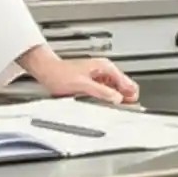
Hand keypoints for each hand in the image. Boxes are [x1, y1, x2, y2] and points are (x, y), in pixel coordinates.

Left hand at [18, 46, 139, 103]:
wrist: (47, 70)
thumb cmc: (60, 74)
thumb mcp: (82, 85)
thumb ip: (101, 91)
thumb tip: (117, 99)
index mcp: (105, 67)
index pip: (129, 84)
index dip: (130, 97)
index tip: (127, 107)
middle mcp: (104, 70)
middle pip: (124, 88)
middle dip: (121, 99)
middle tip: (114, 109)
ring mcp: (99, 76)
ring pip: (115, 91)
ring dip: (112, 100)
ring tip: (103, 106)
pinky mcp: (93, 82)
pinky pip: (105, 92)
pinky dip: (104, 99)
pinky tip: (97, 103)